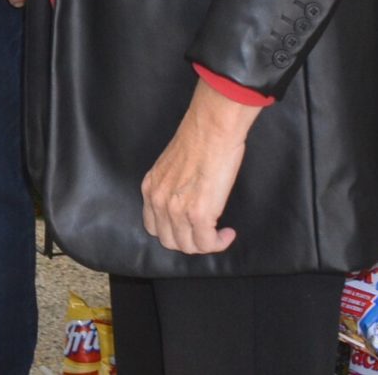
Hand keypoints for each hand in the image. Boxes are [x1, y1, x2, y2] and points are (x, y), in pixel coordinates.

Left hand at [141, 81, 261, 253]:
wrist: (211, 130)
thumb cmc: (199, 141)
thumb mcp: (172, 166)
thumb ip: (172, 186)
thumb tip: (185, 200)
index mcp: (150, 188)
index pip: (153, 226)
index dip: (173, 233)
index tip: (190, 229)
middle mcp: (158, 200)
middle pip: (169, 241)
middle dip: (189, 242)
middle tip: (207, 234)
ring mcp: (175, 209)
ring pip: (188, 246)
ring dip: (206, 244)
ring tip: (219, 235)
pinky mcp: (198, 213)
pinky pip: (206, 243)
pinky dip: (219, 243)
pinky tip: (228, 233)